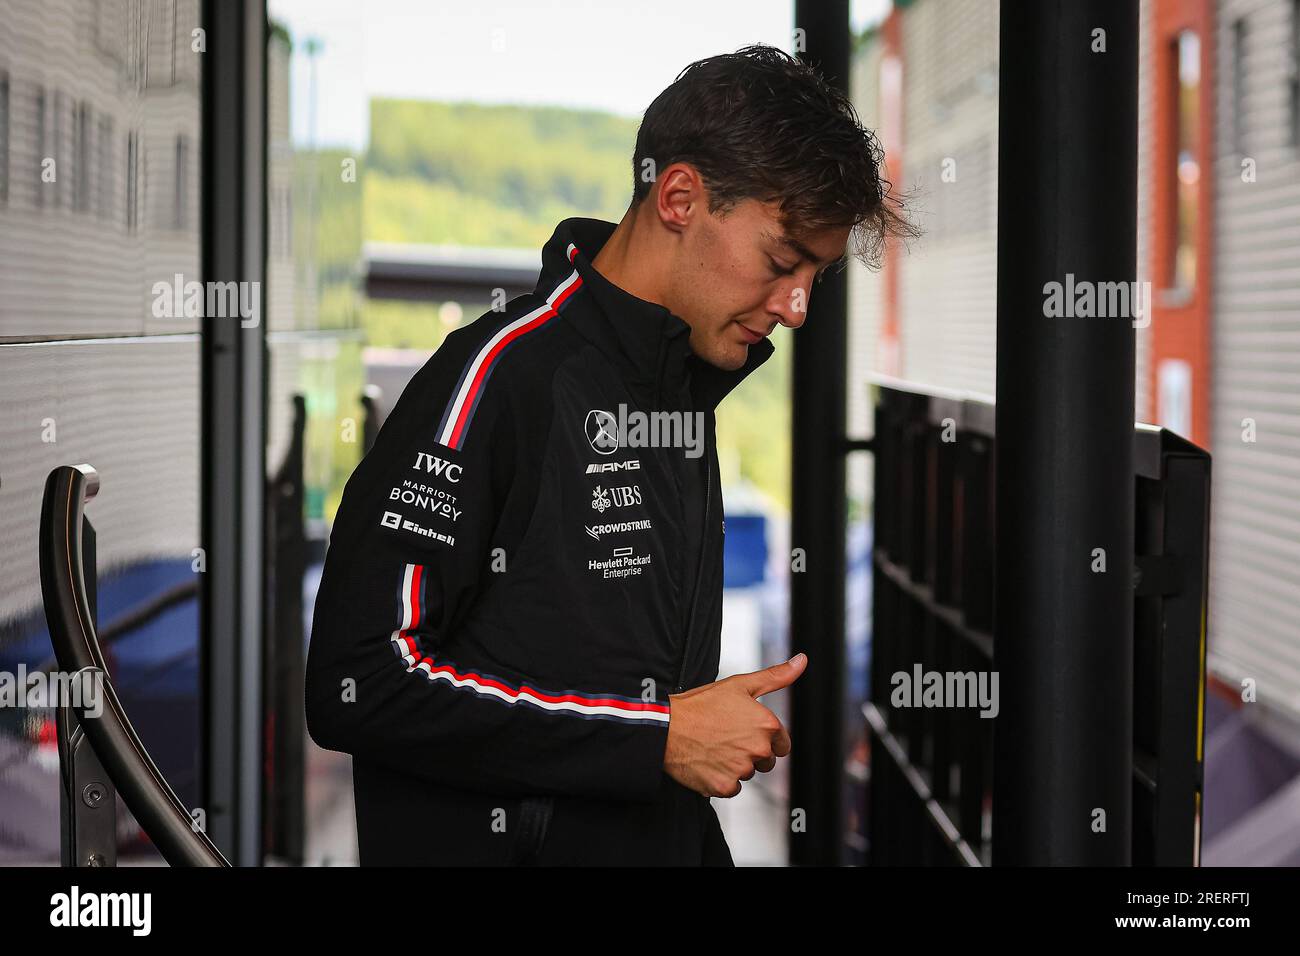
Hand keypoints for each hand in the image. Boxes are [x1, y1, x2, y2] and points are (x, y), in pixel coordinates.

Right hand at [663, 653, 806, 797]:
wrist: (667, 726)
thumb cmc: (701, 704)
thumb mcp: (740, 685)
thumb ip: (776, 676)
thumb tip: (802, 661)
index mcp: (767, 724)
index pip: (782, 744)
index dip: (764, 738)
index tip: (744, 731)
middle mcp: (759, 749)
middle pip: (767, 762)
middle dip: (751, 753)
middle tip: (726, 738)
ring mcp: (742, 769)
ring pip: (748, 773)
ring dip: (735, 765)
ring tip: (714, 747)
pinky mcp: (725, 786)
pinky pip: (732, 788)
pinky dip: (721, 779)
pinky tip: (708, 761)